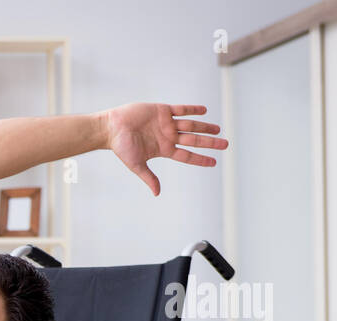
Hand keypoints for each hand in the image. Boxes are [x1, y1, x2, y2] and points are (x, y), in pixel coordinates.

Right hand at [101, 102, 227, 195]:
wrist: (112, 128)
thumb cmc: (121, 147)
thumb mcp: (136, 165)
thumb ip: (148, 177)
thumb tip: (157, 193)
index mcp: (164, 150)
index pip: (187, 156)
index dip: (201, 159)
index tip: (214, 162)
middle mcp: (168, 136)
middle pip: (193, 140)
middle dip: (209, 142)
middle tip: (225, 144)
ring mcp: (167, 123)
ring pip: (191, 125)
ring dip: (205, 127)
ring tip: (218, 130)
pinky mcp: (162, 110)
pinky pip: (181, 109)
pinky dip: (192, 110)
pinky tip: (204, 110)